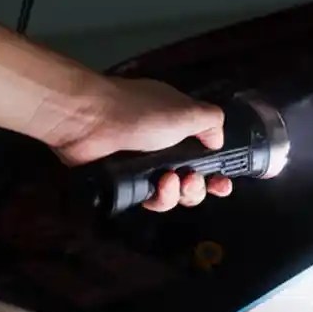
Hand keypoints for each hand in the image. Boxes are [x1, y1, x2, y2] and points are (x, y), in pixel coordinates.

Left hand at [50, 77, 233, 211]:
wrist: (90, 122)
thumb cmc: (141, 113)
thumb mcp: (187, 110)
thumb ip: (212, 123)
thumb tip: (217, 142)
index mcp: (179, 127)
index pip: (205, 154)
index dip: (217, 170)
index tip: (222, 182)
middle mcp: (163, 148)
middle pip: (192, 180)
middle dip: (199, 187)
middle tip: (192, 181)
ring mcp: (144, 167)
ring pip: (173, 194)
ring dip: (180, 194)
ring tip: (170, 183)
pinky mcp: (126, 183)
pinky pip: (150, 201)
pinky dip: (159, 198)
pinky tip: (157, 188)